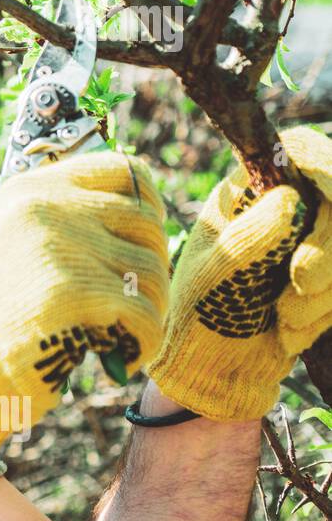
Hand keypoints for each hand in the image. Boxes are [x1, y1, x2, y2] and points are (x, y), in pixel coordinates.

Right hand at [0, 151, 168, 481]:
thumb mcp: (13, 241)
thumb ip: (63, 217)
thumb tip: (146, 210)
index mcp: (30, 188)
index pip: (124, 170)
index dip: (148, 205)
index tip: (142, 242)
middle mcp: (46, 205)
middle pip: (146, 223)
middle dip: (150, 268)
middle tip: (133, 305)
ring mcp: (61, 245)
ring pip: (150, 271)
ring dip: (149, 311)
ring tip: (123, 336)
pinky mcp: (76, 291)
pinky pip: (145, 313)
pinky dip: (143, 342)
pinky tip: (119, 358)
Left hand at [146, 126, 331, 419]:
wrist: (212, 369)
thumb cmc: (200, 313)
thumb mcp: (218, 272)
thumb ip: (254, 235)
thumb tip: (292, 196)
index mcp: (247, 190)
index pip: (302, 151)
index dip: (328, 167)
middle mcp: (285, 207)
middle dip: (329, 248)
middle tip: (300, 283)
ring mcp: (310, 241)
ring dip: (325, 292)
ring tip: (285, 318)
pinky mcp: (327, 277)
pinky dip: (327, 311)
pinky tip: (292, 331)